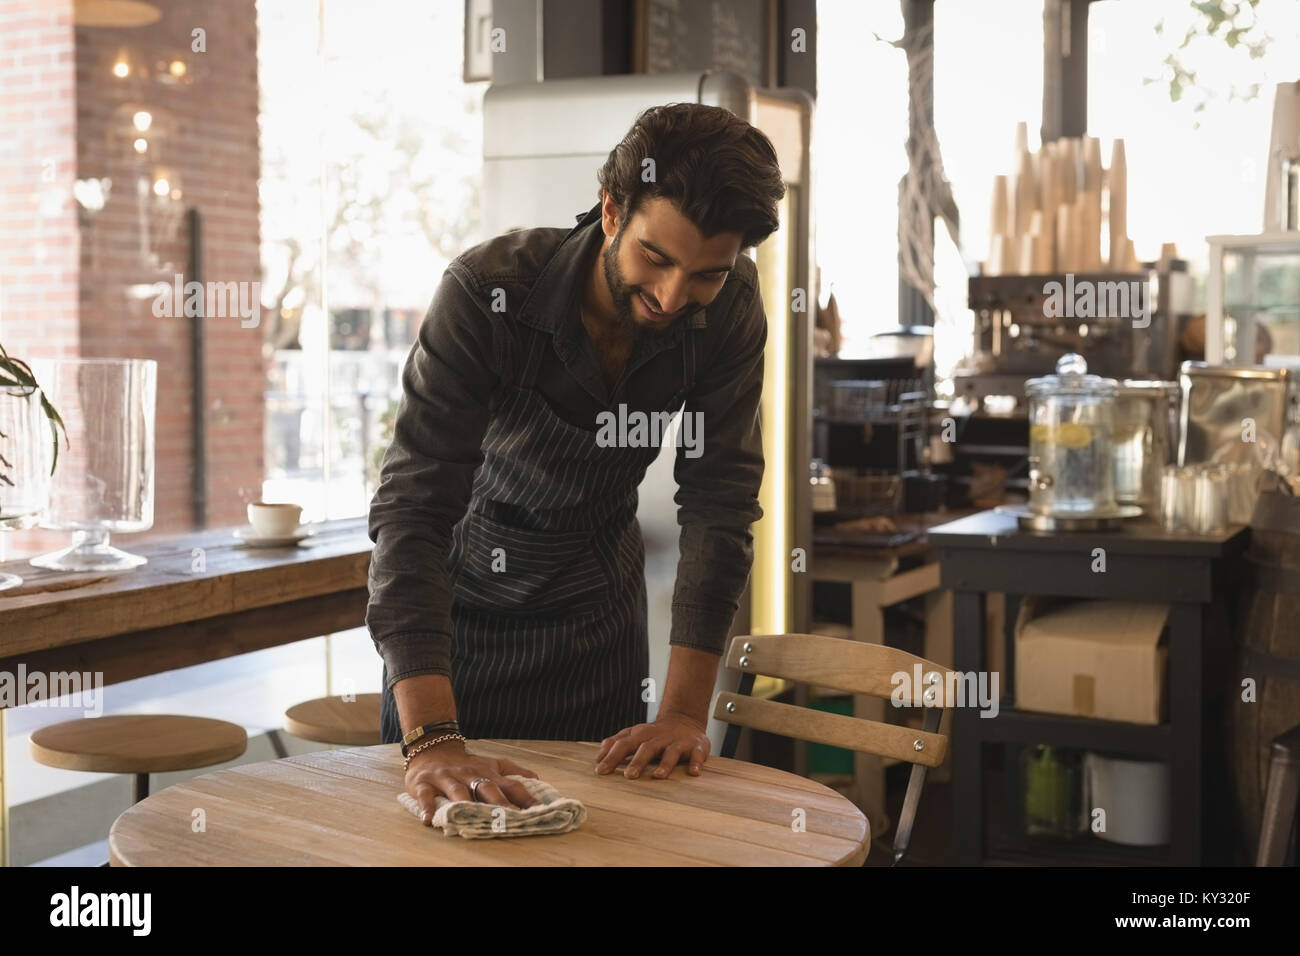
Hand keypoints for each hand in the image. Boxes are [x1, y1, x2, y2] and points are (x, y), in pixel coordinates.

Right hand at [404, 740, 540, 824]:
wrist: (432, 747)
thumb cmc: (466, 764)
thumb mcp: (492, 764)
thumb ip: (514, 772)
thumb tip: (537, 778)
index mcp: (488, 773)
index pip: (511, 785)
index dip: (526, 798)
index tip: (539, 811)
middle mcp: (470, 775)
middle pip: (487, 789)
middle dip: (500, 804)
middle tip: (512, 818)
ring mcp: (448, 778)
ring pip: (458, 791)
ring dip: (466, 804)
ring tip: (473, 819)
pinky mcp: (425, 783)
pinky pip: (426, 796)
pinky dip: (426, 808)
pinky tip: (428, 820)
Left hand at [594, 712, 709, 778]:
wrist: (685, 719)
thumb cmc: (655, 734)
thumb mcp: (635, 734)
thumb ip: (617, 743)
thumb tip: (598, 757)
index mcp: (641, 735)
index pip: (623, 744)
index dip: (611, 757)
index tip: (600, 771)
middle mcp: (658, 737)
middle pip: (646, 748)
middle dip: (637, 761)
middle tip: (628, 776)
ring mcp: (678, 742)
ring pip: (670, 752)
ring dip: (665, 764)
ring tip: (658, 776)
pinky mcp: (696, 747)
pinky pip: (697, 755)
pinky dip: (696, 763)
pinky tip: (694, 772)